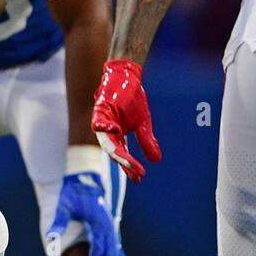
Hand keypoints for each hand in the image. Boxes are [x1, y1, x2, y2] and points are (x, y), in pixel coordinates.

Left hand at [46, 152, 119, 255]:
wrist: (84, 178)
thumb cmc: (72, 192)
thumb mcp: (63, 206)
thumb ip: (57, 223)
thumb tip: (50, 240)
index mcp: (99, 223)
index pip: (98, 250)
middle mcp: (108, 226)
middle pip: (109, 254)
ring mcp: (110, 226)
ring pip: (113, 252)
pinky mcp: (108, 226)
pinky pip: (112, 247)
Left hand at [92, 58, 160, 181]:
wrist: (127, 77)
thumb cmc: (132, 100)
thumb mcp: (143, 123)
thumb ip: (146, 141)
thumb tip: (156, 160)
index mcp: (116, 136)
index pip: (122, 155)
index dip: (130, 167)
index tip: (139, 178)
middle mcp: (107, 131)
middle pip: (113, 151)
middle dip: (125, 163)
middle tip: (136, 173)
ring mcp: (102, 120)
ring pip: (106, 140)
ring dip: (116, 151)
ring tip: (127, 161)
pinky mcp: (100, 108)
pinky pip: (99, 120)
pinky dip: (105, 126)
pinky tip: (114, 131)